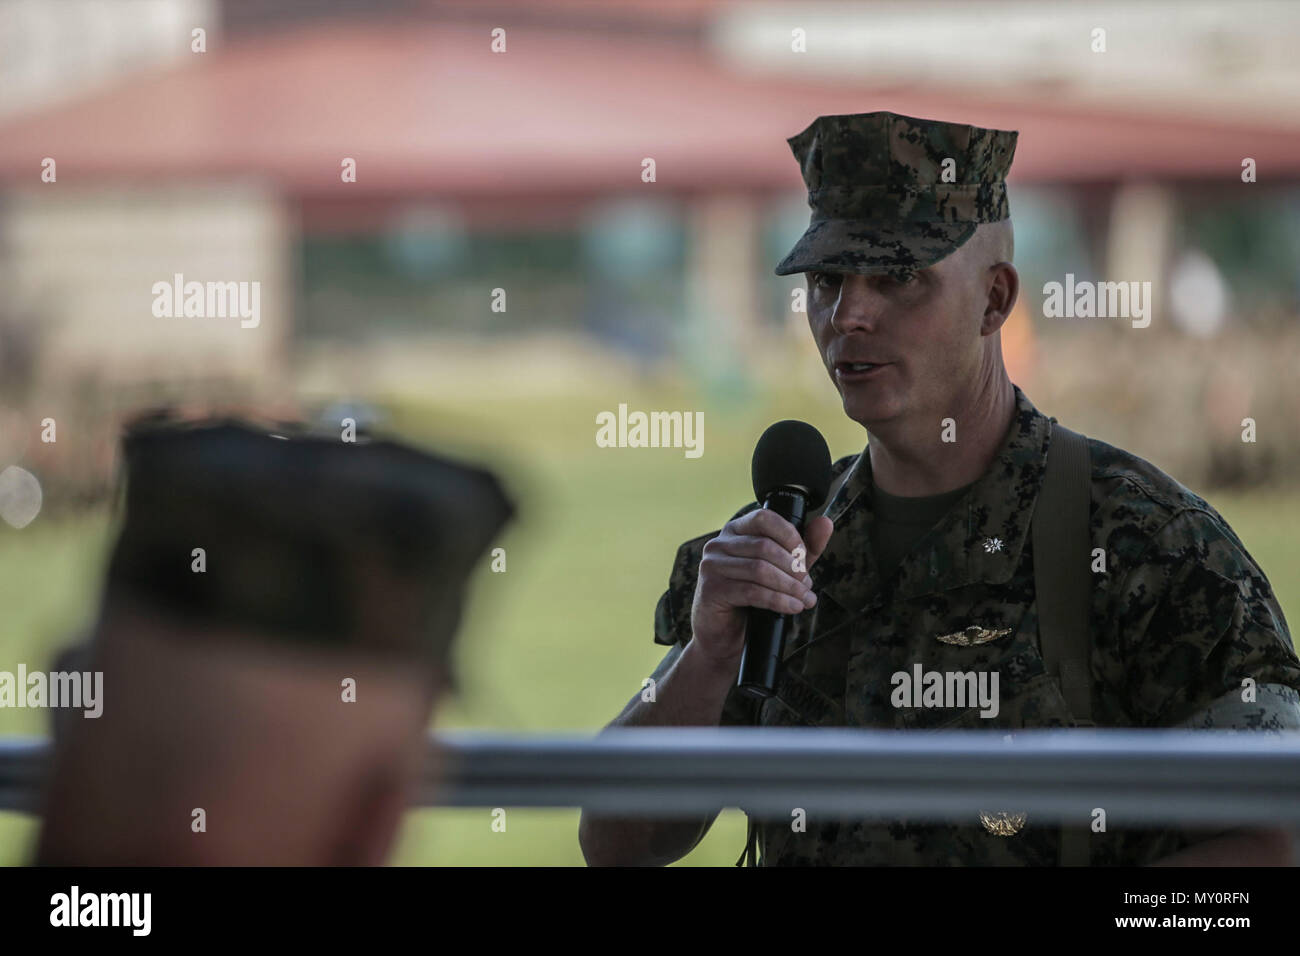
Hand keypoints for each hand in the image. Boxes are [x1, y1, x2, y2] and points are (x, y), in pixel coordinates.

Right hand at [689, 510, 833, 666]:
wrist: (725, 633)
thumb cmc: (751, 598)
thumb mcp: (783, 570)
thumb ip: (803, 548)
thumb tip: (825, 523)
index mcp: (735, 531)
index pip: (764, 518)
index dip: (790, 536)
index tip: (803, 558)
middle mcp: (719, 544)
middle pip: (764, 546)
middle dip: (793, 568)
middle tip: (807, 585)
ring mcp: (712, 566)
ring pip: (760, 569)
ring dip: (789, 586)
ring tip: (804, 599)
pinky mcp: (711, 589)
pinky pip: (752, 591)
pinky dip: (778, 600)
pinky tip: (792, 607)